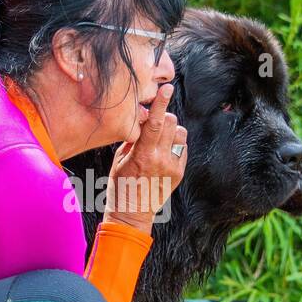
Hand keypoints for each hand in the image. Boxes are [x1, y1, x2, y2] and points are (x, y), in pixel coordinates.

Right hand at [103, 83, 187, 233]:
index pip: (155, 123)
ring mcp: (172, 167)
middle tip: (154, 124)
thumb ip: (134, 137)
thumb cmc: (120, 184)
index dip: (161, 103)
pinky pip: (182, 148)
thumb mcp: (119, 158)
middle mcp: (161, 159)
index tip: (166, 88)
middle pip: (171, 122)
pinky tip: (162, 154)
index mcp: (143, 154)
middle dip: (163, 117)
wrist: (132, 213)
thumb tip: (144, 118)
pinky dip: (174, 145)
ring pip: (180, 133)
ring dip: (171, 131)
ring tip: (159, 141)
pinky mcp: (179, 173)